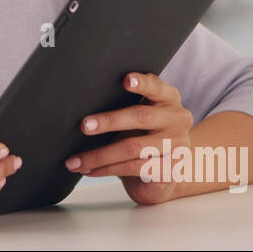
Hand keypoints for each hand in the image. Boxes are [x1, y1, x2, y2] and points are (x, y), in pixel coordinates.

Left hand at [64, 72, 192, 204]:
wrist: (167, 169)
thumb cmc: (144, 133)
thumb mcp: (140, 114)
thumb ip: (125, 104)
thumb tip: (85, 108)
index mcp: (168, 98)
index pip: (156, 87)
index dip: (142, 83)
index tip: (126, 80)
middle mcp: (176, 119)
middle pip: (140, 117)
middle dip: (108, 121)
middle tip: (84, 126)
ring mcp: (177, 145)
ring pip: (133, 148)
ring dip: (99, 155)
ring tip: (76, 160)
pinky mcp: (171, 169)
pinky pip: (133, 168)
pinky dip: (107, 169)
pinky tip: (90, 170)